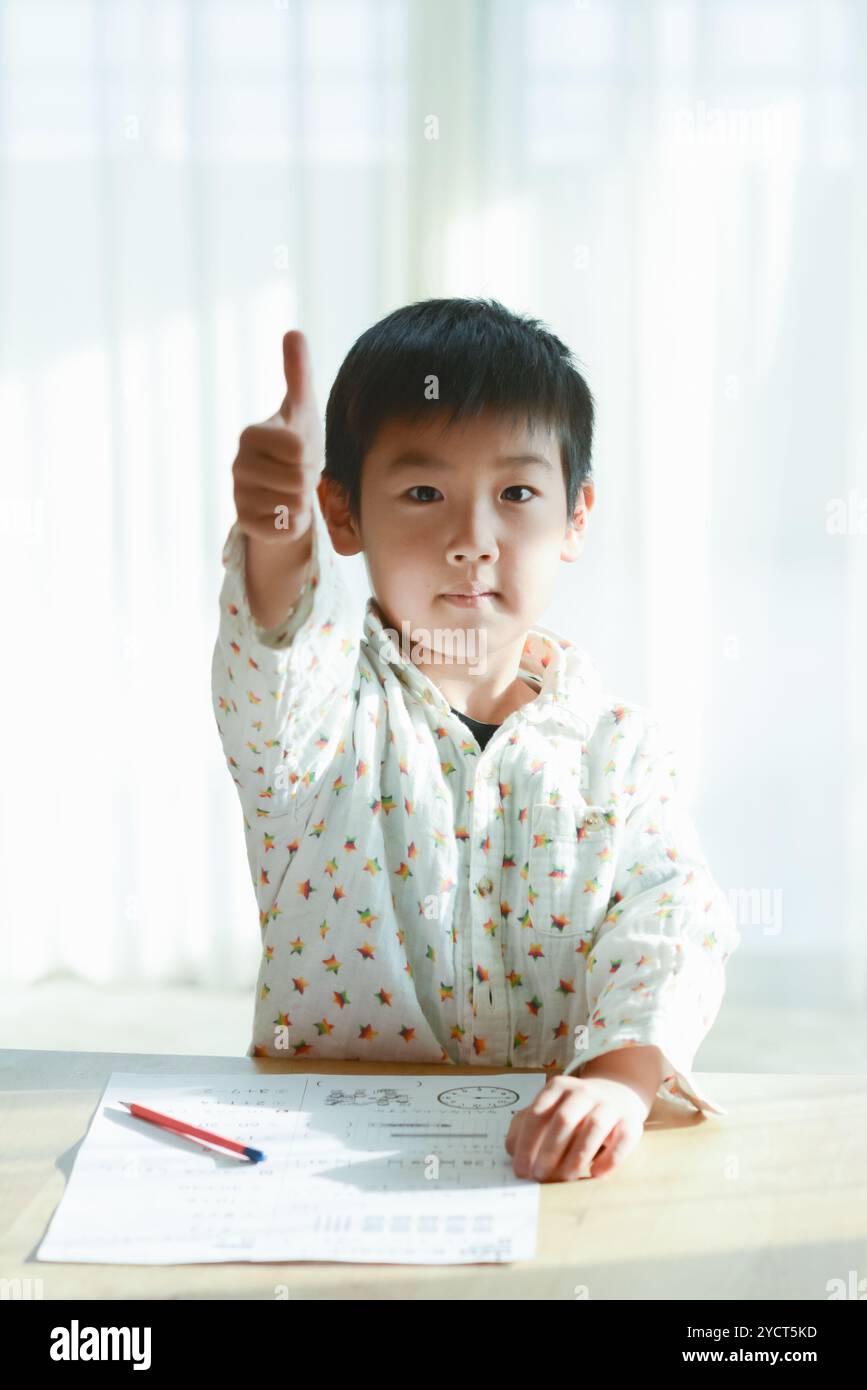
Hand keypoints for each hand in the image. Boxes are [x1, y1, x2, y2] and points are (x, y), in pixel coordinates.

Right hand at [233, 330, 322, 543]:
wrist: (284, 485)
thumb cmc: (295, 442)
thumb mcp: (301, 406)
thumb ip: (298, 371)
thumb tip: (293, 331)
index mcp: (250, 434)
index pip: (298, 447)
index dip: (310, 451)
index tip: (300, 449)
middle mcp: (238, 465)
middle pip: (299, 477)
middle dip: (309, 477)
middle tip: (299, 472)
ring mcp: (238, 496)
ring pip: (294, 504)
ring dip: (304, 499)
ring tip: (292, 489)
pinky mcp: (246, 525)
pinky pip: (286, 528)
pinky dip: (295, 523)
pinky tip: (284, 510)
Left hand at [505, 1072, 648, 1181]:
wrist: (617, 1092)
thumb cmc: (574, 1109)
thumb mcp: (548, 1109)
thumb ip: (525, 1125)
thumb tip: (512, 1149)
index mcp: (558, 1087)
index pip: (538, 1114)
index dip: (527, 1144)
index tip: (521, 1170)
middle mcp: (584, 1092)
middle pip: (564, 1120)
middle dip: (549, 1151)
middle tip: (540, 1177)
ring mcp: (609, 1104)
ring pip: (593, 1128)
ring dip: (577, 1157)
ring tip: (564, 1179)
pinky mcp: (631, 1121)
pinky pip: (623, 1139)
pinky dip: (610, 1158)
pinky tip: (596, 1173)